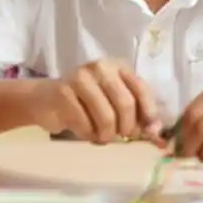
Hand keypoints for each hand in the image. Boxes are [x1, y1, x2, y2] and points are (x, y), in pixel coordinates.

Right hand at [28, 58, 161, 144]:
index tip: (150, 132)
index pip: (141, 89)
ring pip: (106, 118)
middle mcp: (100, 67)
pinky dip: (88, 135)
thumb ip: (136, 113)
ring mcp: (80, 78)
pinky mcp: (63, 93)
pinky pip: (85, 125)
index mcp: (118, 66)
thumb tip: (156, 132)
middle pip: (125, 104)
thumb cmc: (87, 103)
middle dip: (126, 128)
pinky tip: (84, 131)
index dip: (149, 113)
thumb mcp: (114, 102)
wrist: (46, 99)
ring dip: (106, 135)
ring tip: (101, 136)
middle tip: (120, 136)